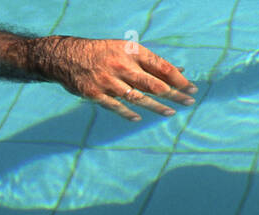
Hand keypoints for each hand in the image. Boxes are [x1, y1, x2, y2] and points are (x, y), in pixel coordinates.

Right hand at [30, 36, 196, 120]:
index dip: (178, 78)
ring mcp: (109, 81)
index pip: (161, 66)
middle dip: (174, 94)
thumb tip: (179, 72)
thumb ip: (151, 63)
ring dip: (156, 106)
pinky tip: (139, 118)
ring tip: (171, 112)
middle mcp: (121, 65)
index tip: (192, 88)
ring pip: (138, 97)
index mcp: (130, 52)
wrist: (66, 57)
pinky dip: (128, 113)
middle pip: (154, 83)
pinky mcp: (96, 94)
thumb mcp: (126, 51)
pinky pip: (115, 106)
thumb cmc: (103, 54)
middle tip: (189, 102)